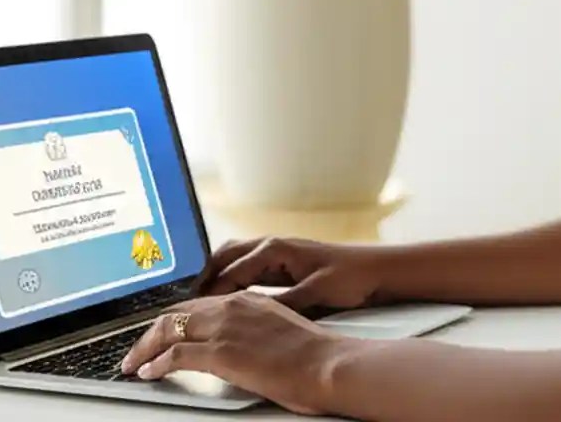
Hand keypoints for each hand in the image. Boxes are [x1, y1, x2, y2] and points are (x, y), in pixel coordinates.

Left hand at [120, 292, 353, 415]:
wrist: (328, 364)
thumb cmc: (315, 355)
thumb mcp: (281, 329)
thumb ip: (255, 329)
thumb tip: (240, 344)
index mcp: (248, 299)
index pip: (199, 303)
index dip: (176, 318)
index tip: (164, 331)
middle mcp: (233, 306)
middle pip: (177, 312)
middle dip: (153, 331)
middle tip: (139, 348)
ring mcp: (225, 327)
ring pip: (169, 329)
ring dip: (146, 346)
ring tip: (135, 362)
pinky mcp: (221, 352)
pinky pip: (175, 355)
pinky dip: (156, 364)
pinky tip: (149, 373)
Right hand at [194, 237, 389, 312]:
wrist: (376, 270)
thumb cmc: (350, 277)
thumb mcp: (316, 293)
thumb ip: (283, 302)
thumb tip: (253, 313)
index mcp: (276, 249)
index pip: (232, 270)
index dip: (211, 291)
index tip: (193, 310)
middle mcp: (272, 245)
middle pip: (224, 257)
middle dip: (202, 277)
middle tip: (183, 301)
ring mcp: (276, 253)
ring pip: (233, 260)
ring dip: (214, 276)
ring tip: (196, 300)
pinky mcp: (282, 264)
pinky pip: (246, 268)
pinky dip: (230, 279)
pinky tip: (225, 298)